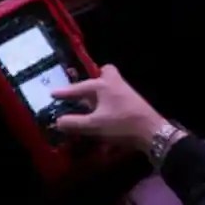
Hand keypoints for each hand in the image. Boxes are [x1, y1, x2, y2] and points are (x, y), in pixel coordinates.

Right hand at [51, 65, 167, 151]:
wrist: (152, 132)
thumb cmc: (122, 125)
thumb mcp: (95, 126)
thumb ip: (74, 123)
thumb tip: (58, 121)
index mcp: (103, 85)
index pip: (79, 87)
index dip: (65, 92)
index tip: (53, 93)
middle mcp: (115, 83)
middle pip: (106, 72)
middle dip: (96, 76)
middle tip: (86, 88)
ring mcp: (127, 91)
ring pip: (113, 83)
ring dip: (102, 90)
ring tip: (92, 102)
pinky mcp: (134, 101)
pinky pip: (118, 94)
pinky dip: (109, 100)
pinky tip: (106, 111)